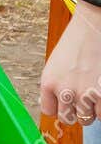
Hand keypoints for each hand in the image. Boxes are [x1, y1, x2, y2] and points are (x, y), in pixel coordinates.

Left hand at [40, 0, 100, 124]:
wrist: (95, 25)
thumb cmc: (78, 41)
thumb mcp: (57, 62)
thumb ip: (55, 83)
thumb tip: (53, 102)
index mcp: (48, 82)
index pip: (49, 111)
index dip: (60, 109)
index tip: (67, 104)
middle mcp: (64, 90)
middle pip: (68, 118)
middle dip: (76, 112)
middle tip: (84, 101)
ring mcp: (85, 92)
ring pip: (88, 118)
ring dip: (93, 110)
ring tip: (95, 94)